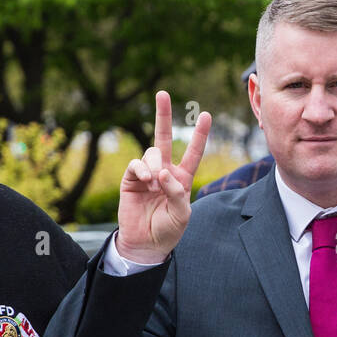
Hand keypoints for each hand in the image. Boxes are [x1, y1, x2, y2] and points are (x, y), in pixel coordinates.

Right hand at [116, 91, 210, 264]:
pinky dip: (142, 170)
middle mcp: (164, 171)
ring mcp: (146, 173)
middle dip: (164, 115)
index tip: (206, 115)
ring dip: (155, 165)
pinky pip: (136, 164)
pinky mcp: (131, 179)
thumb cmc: (168, 230)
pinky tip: (146, 182)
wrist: (146, 243)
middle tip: (163, 93)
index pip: (193, 152)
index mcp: (182, 178)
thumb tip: (163, 173)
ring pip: (151, 152)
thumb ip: (177, 193)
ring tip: (154, 184)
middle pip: (164, 137)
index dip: (199, 134)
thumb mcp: (182, 214)